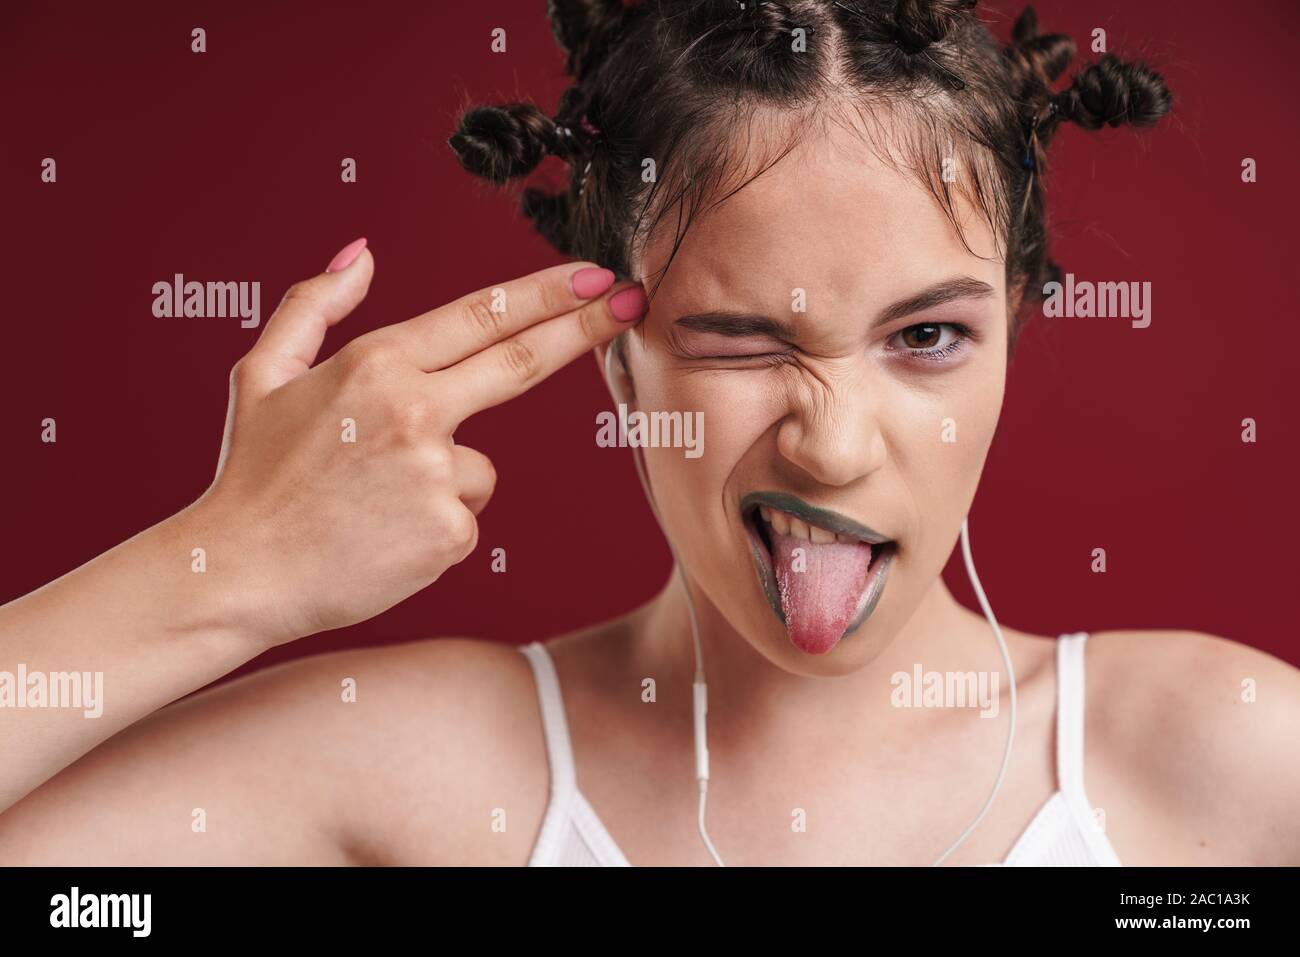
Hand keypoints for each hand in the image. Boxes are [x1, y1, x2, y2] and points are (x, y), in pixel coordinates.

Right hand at [189, 240, 644, 647]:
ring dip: (445, 479)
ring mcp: (437, 474)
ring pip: (479, 467)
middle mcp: (415, 411)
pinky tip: (383, 533)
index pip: (482, 316)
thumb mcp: (262, 374)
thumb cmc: (253, 475)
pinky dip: (434, 524)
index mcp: (376, 364)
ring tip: (373, 501)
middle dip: (585, 326)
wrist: (240, 573)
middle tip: (631, 302)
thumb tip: (365, 254)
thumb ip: (314, 305)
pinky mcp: (451, 532)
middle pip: (523, 361)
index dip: (547, 294)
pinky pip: (465, 516)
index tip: (595, 275)